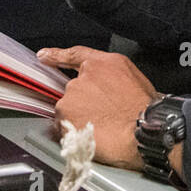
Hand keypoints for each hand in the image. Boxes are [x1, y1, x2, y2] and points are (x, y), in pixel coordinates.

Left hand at [39, 46, 156, 167]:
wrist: (141, 132)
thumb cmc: (146, 111)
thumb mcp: (138, 82)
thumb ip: (117, 79)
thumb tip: (112, 88)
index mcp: (105, 64)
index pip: (76, 55)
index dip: (58, 55)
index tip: (44, 56)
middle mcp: (84, 76)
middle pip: (74, 89)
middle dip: (84, 102)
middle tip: (103, 117)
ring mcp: (72, 96)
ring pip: (68, 108)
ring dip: (79, 117)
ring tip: (100, 128)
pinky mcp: (65, 115)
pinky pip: (63, 125)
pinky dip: (73, 131)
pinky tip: (91, 135)